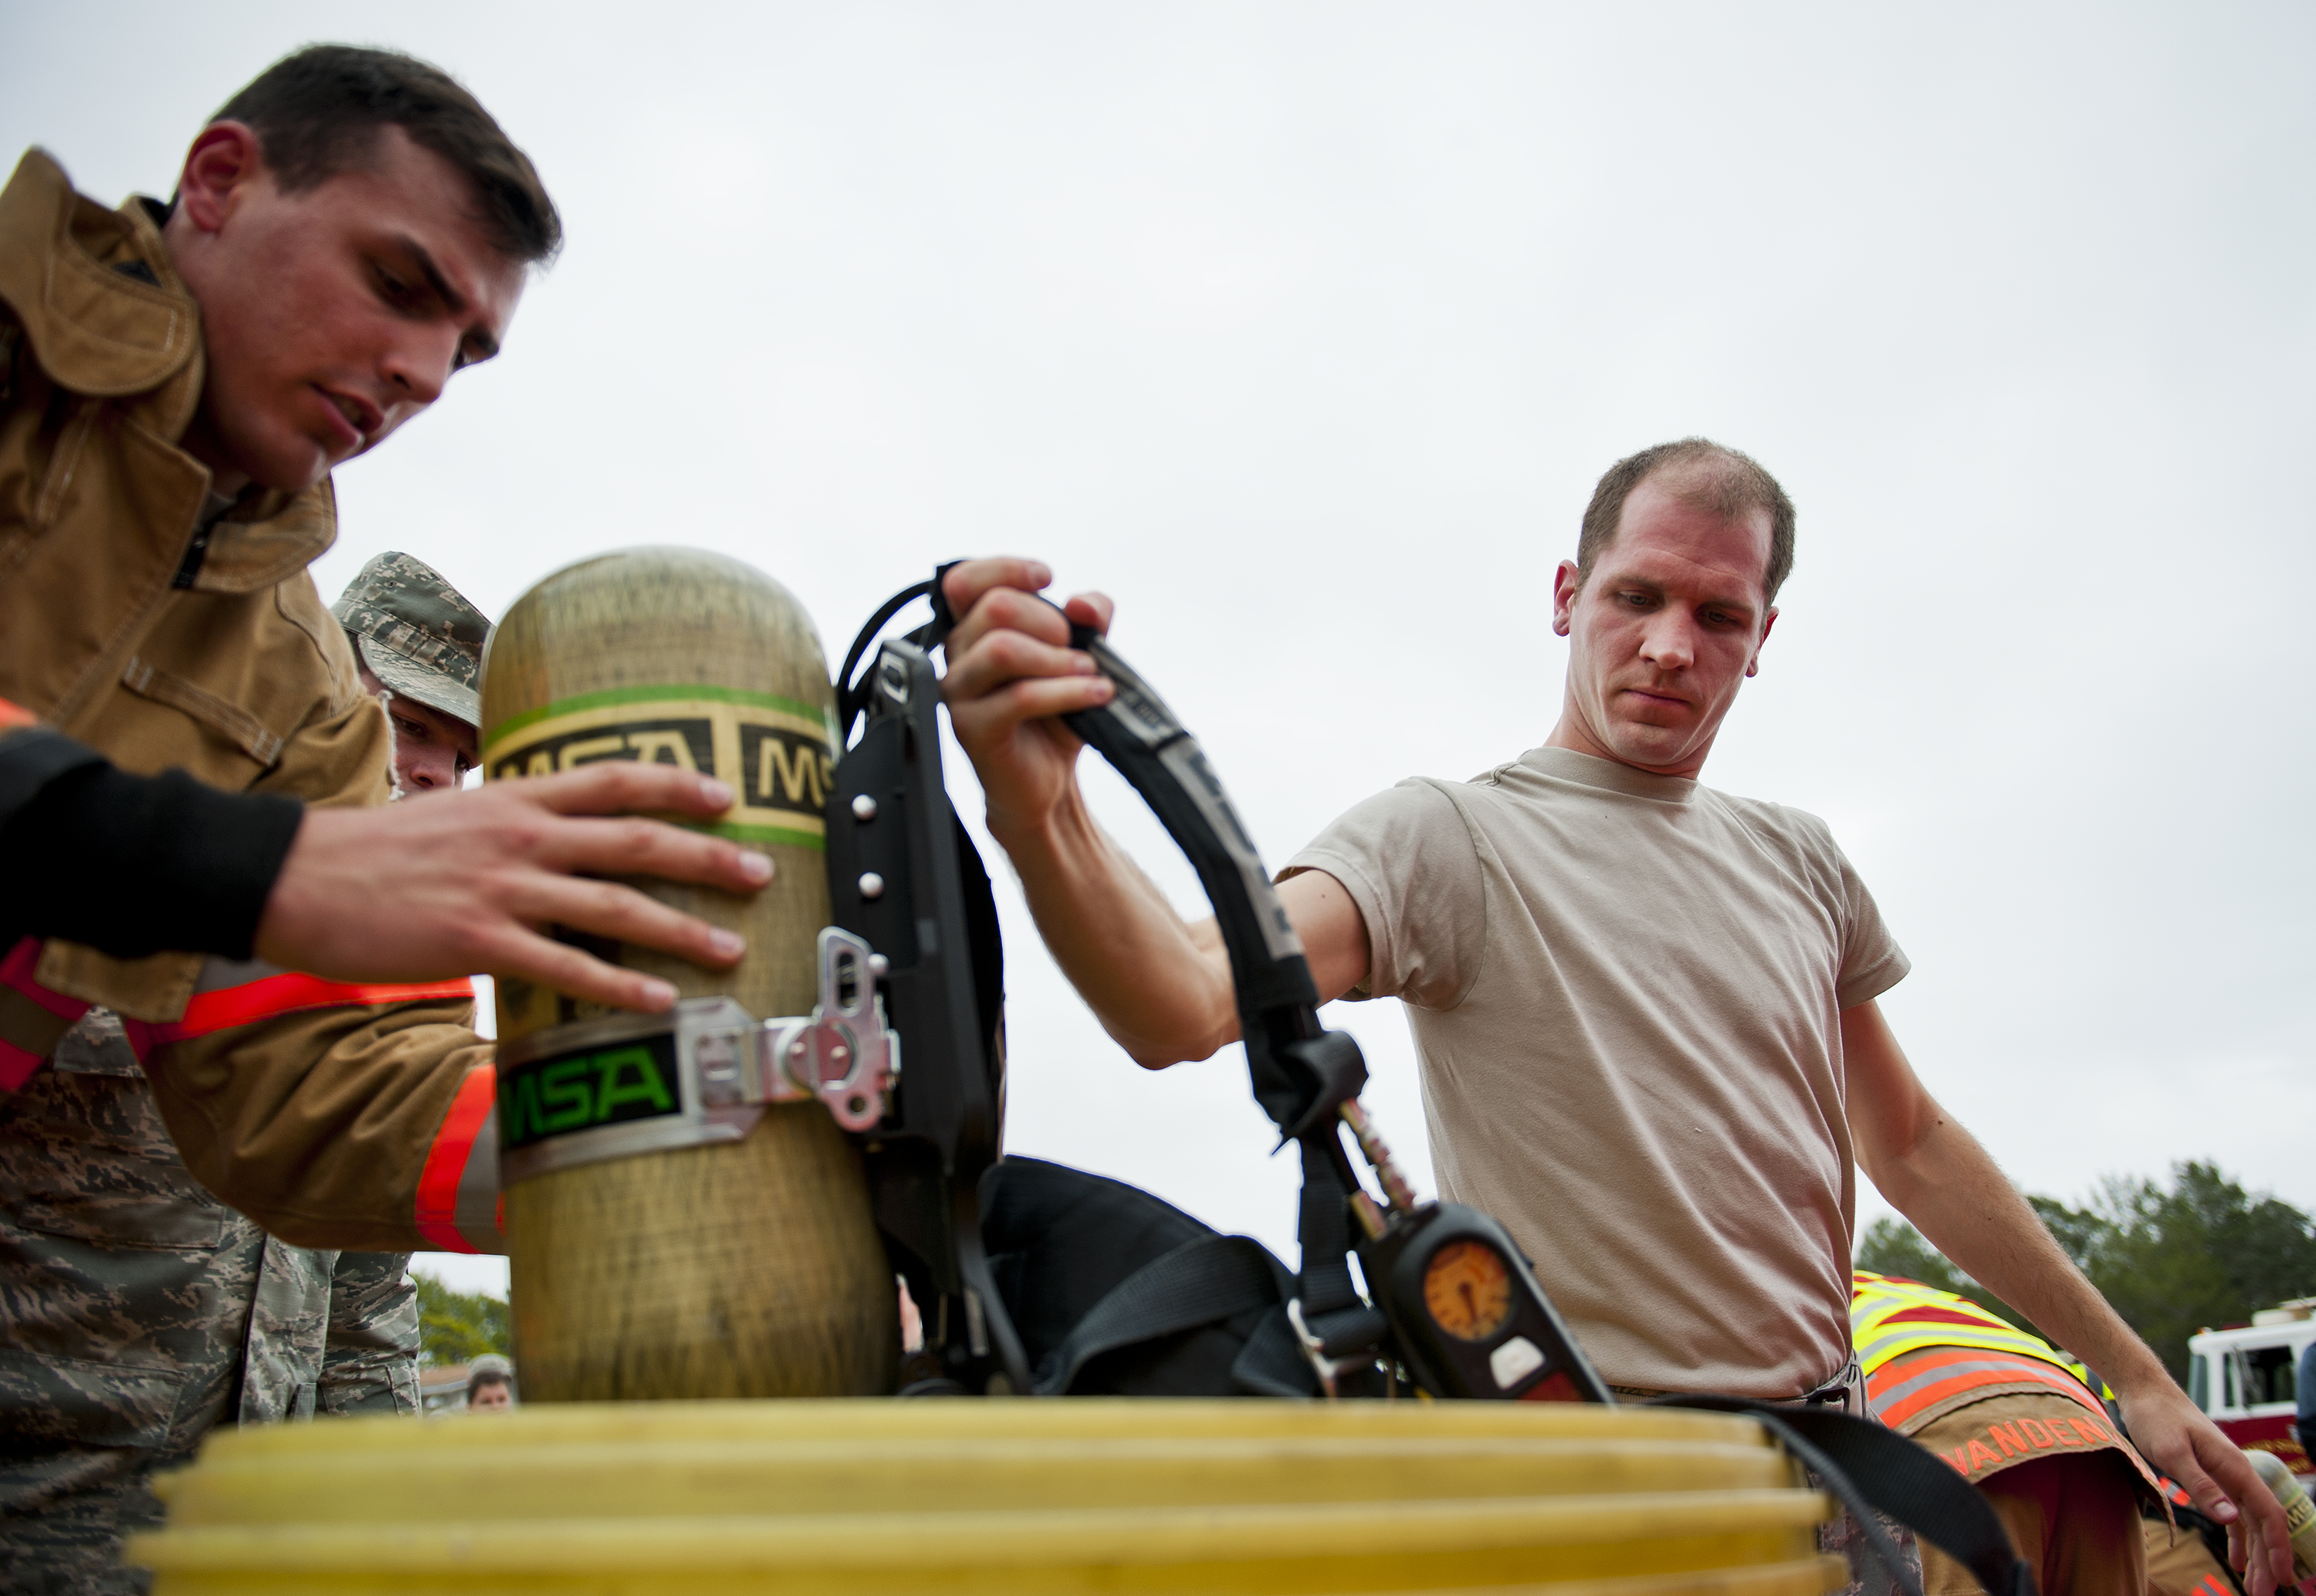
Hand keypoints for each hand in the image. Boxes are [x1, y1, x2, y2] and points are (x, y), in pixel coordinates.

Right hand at [255, 763, 771, 1012]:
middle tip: (763, 873)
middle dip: (708, 858)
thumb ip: (513, 823)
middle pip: (636, 840)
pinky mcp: (478, 941)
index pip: (614, 779)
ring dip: (682, 929)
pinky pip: (565, 966)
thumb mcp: (456, 815)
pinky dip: (619, 985)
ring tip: (731, 948)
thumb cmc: (374, 852)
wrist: (297, 876)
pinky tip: (658, 1001)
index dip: (678, 784)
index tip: (729, 795)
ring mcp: (502, 888)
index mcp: (516, 799)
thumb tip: (559, 833)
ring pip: (614, 906)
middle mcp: (521, 837)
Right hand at [938, 558, 1114, 843]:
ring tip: (1089, 674)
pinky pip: (1020, 696)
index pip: (965, 579)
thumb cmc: (1056, 714)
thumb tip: (1082, 604)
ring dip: (1058, 658)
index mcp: (972, 631)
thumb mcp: (1080, 654)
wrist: (1050, 782)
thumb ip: (1088, 619)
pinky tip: (1095, 694)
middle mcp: (957, 657)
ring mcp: (958, 693)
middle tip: (1076, 650)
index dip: (1007, 568)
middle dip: (1050, 621)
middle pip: (994, 606)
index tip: (1047, 578)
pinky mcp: (971, 728)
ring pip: (1003, 648)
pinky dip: (1069, 691)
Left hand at [2114, 1377, 2292, 1594]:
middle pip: (2263, 1523)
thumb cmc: (2156, 1417)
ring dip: (2256, 1554)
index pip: (2268, 1514)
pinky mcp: (2211, 1475)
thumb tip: (2231, 1520)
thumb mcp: (2172, 1452)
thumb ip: (2201, 1485)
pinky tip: (2238, 1560)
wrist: (2144, 1390)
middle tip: (2265, 1594)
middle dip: (2269, 1560)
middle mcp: (2237, 1472)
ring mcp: (2226, 1474)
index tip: (2283, 1578)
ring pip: (2250, 1521)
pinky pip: (2234, 1513)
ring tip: (2256, 1585)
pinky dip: (2239, 1538)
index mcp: (2234, 1468)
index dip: (2278, 1547)